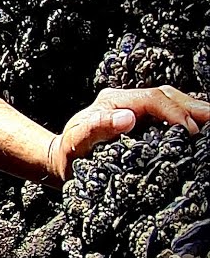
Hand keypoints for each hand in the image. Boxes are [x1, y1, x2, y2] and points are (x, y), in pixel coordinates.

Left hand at [49, 85, 209, 182]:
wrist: (61, 160)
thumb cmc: (69, 153)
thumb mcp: (77, 141)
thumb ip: (98, 127)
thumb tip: (128, 118)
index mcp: (114, 101)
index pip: (154, 99)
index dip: (175, 112)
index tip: (189, 131)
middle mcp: (127, 101)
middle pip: (169, 96)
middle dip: (195, 109)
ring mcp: (136, 110)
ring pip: (173, 102)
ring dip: (195, 112)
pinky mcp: (143, 122)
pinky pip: (170, 115)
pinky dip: (187, 119)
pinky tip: (200, 129)